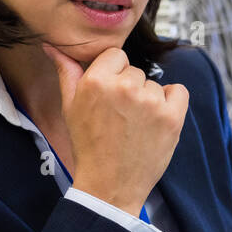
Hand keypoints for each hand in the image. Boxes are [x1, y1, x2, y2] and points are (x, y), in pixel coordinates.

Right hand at [42, 43, 187, 215]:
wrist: (110, 185)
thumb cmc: (88, 146)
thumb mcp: (70, 107)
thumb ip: (66, 72)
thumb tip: (53, 45)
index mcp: (97, 81)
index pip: (115, 55)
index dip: (113, 74)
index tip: (110, 95)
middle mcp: (125, 87)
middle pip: (135, 71)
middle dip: (129, 89)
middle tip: (120, 116)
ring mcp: (151, 102)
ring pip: (154, 85)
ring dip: (148, 100)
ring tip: (135, 125)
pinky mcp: (172, 117)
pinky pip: (178, 91)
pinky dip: (172, 101)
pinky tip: (157, 118)